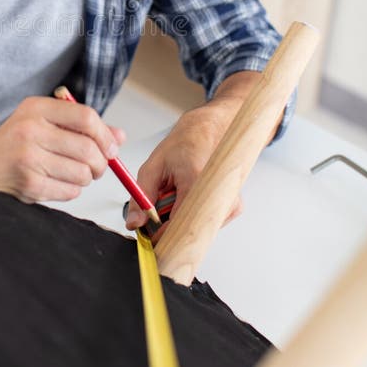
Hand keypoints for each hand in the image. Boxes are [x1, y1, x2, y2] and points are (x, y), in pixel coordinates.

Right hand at [0, 96, 125, 203]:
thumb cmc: (14, 145)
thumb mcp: (44, 124)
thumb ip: (81, 128)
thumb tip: (119, 137)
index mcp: (36, 108)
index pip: (86, 116)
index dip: (105, 135)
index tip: (111, 148)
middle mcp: (31, 129)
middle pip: (88, 148)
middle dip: (100, 164)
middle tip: (96, 168)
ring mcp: (28, 157)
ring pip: (81, 173)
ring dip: (84, 179)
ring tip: (72, 175)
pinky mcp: (28, 183)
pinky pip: (69, 191)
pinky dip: (71, 191)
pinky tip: (57, 183)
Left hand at [124, 72, 262, 234]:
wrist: (211, 129)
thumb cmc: (186, 142)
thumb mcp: (154, 166)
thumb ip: (142, 196)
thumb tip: (134, 223)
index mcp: (197, 180)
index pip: (177, 226)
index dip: (159, 236)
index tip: (146, 237)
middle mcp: (219, 195)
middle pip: (187, 231)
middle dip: (168, 225)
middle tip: (160, 205)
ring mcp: (228, 204)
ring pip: (195, 228)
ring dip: (179, 217)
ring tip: (177, 192)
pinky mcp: (232, 208)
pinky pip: (204, 223)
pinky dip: (190, 213)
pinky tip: (188, 194)